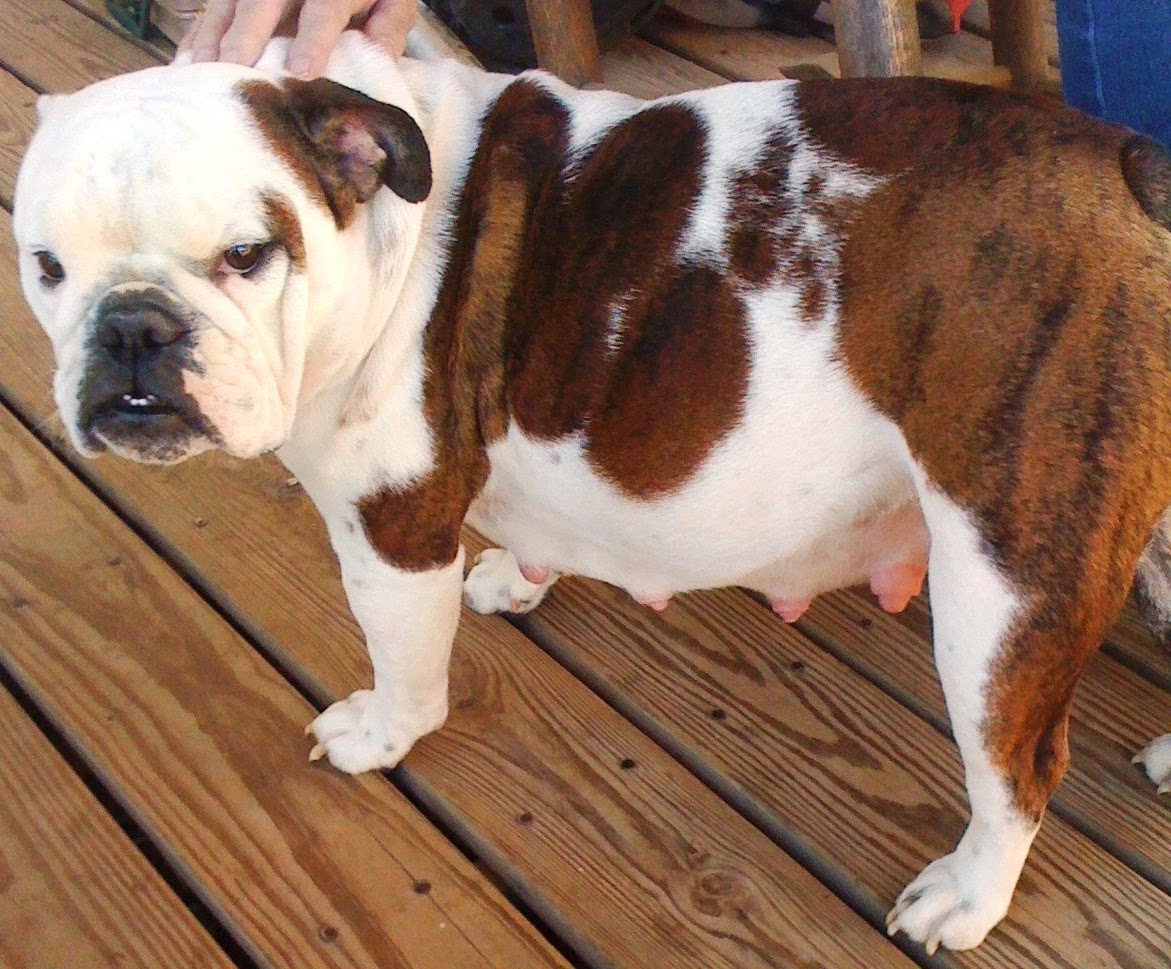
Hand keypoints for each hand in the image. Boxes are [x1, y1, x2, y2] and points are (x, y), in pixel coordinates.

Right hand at [176, 0, 415, 77]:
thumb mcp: (392, 2)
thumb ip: (388, 29)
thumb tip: (377, 61)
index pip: (323, 9)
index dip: (313, 39)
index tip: (303, 72)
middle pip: (262, 3)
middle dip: (247, 38)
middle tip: (236, 74)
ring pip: (229, 4)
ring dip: (213, 39)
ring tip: (202, 76)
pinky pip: (211, 10)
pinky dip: (197, 37)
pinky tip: (185, 65)